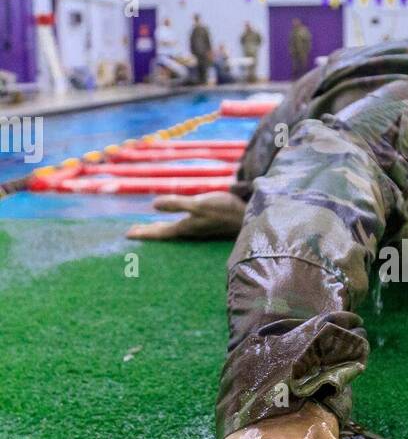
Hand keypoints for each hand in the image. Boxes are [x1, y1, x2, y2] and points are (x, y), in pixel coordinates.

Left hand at [126, 191, 245, 240]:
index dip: (143, 232)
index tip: (127, 234)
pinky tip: (176, 223)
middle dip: (149, 231)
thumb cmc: (224, 209)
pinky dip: (173, 226)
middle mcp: (190, 230)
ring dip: (160, 229)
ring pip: (173, 230)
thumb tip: (153, 205)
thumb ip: (177, 203)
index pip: (159, 232)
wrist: (250, 217)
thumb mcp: (199, 204)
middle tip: (133, 232)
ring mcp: (198, 229)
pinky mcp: (206, 225)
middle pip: (164, 232)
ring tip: (149, 228)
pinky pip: (182, 227)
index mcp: (185, 227)